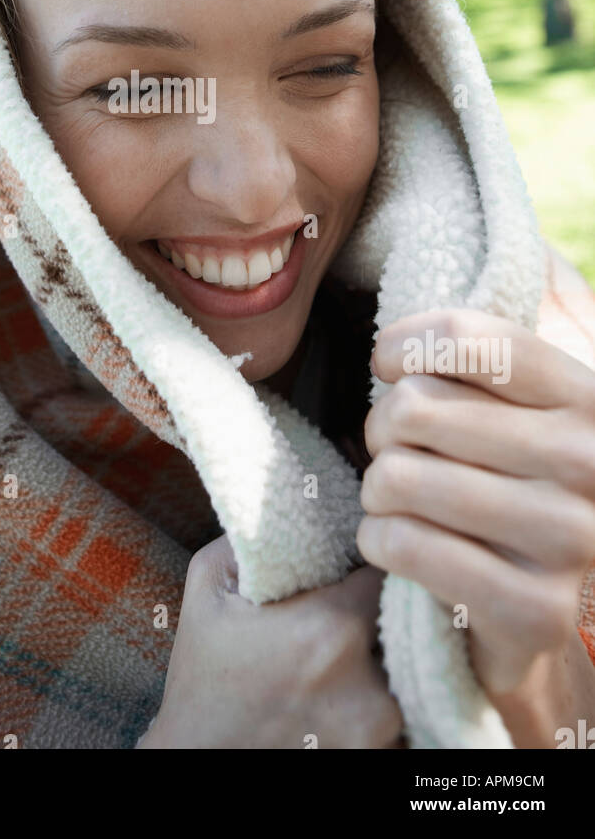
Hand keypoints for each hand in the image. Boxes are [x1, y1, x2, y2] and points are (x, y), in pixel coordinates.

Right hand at [137, 531, 403, 747]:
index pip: (392, 570)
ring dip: (395, 654)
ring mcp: (382, 729)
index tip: (367, 557)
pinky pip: (411, 712)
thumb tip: (280, 498)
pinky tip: (361, 689)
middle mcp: (369, 681)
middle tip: (366, 603)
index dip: (382, 559)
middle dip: (392, 607)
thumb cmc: (202, 682)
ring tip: (360, 649)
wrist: (197, 767)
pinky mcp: (383, 759)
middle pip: (411, 621)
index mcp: (331, 628)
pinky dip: (393, 697)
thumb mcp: (206, 592)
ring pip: (414, 667)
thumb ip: (244, 537)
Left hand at [358, 308, 594, 694]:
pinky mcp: (536, 609)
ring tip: (392, 499)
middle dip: (381, 429)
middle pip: (415, 408)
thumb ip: (478, 371)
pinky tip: (389, 541)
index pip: (469, 339)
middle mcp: (589, 461)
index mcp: (587, 399)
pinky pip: (406, 545)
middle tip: (393, 452)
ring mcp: (569, 537)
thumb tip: (394, 352)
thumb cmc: (520, 489)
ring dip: (375, 489)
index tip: (390, 366)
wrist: (557, 607)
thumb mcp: (525, 414)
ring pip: (399, 475)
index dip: (407, 342)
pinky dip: (377, 539)